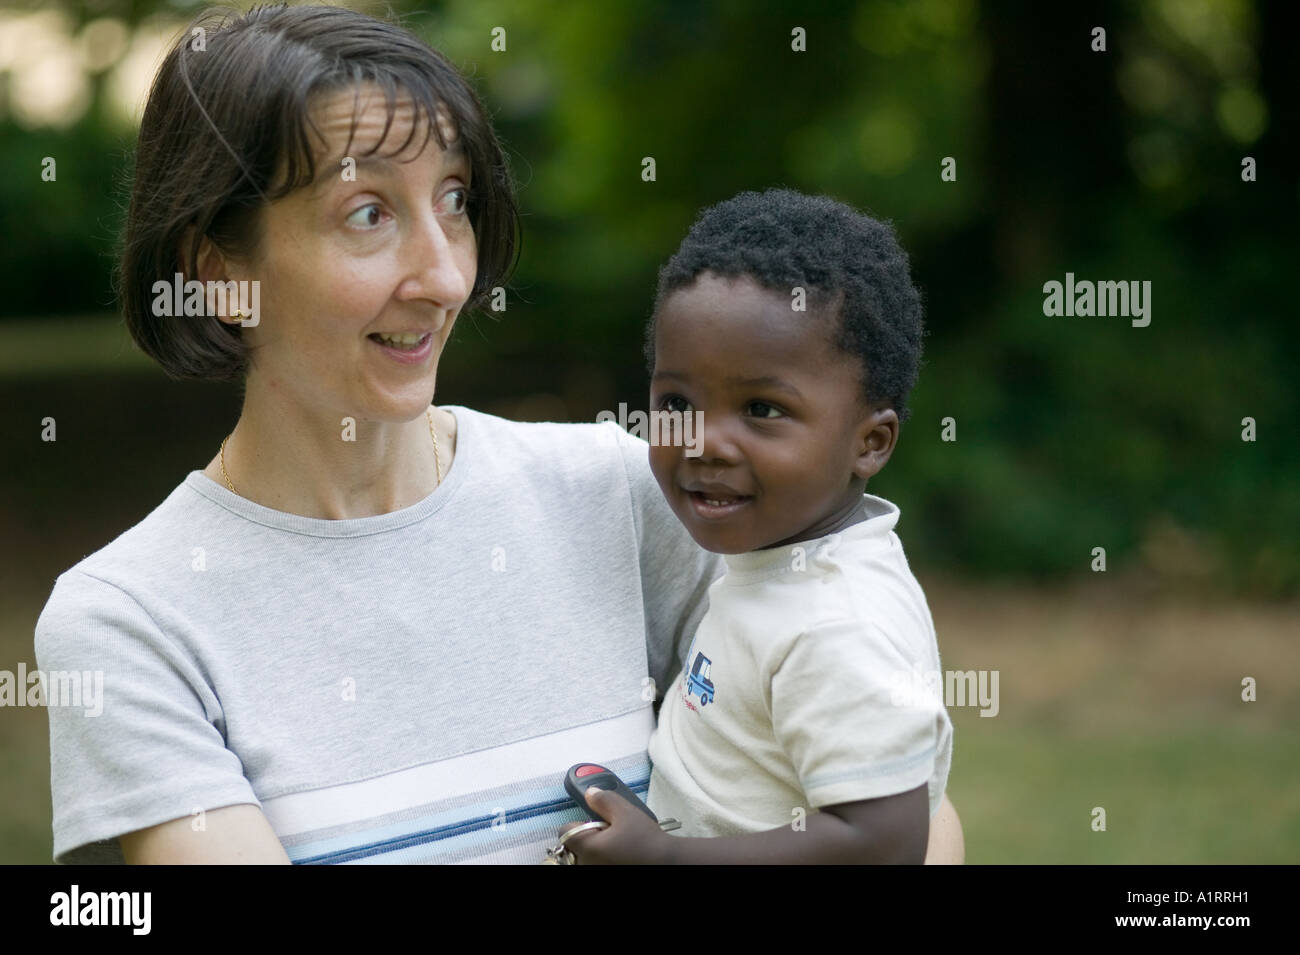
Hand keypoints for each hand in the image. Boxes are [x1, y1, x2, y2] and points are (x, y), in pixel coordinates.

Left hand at [557, 788, 673, 864]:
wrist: (667, 862)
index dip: (577, 823)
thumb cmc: (646, 840)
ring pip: (584, 858)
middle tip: (608, 832)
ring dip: (595, 850)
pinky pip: (597, 865)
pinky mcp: (607, 875)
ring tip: (617, 845)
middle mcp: (586, 864)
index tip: (593, 821)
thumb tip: (590, 793)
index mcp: (586, 846)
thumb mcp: (626, 811)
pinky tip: (621, 855)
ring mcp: (596, 872)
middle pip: (574, 846)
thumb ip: (604, 799)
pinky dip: (604, 860)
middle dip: (587, 837)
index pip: (564, 831)